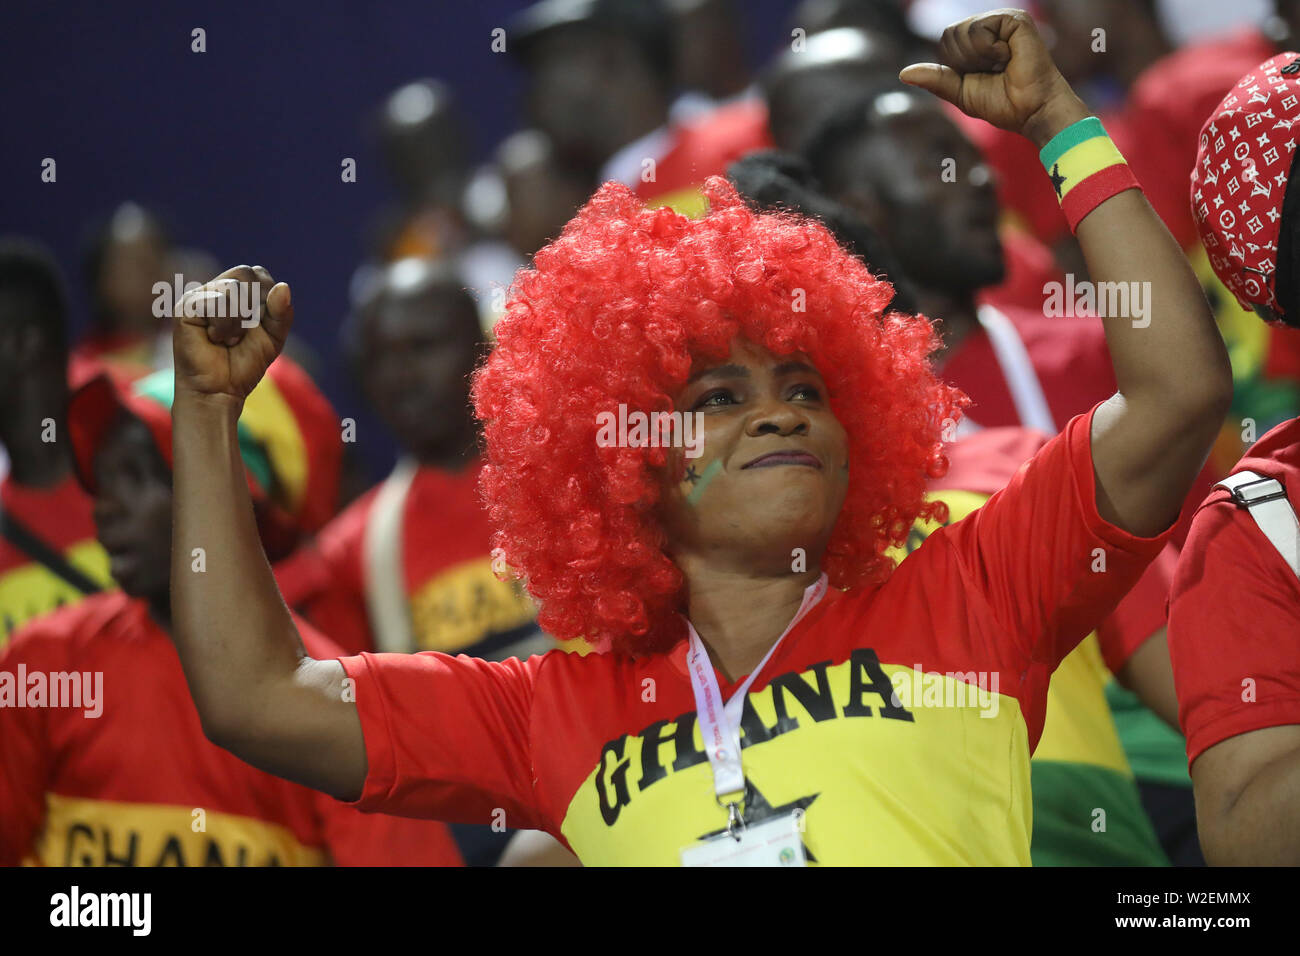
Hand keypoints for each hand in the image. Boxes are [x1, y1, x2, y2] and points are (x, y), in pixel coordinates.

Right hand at [172, 265, 292, 404]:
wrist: (222, 389)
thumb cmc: (244, 363)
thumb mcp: (273, 337)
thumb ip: (281, 312)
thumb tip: (283, 286)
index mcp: (237, 290)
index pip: (258, 273)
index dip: (267, 298)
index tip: (260, 324)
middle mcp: (216, 288)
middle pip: (246, 273)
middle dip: (254, 308)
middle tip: (243, 332)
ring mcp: (199, 295)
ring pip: (232, 288)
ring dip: (239, 321)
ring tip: (229, 339)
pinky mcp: (186, 307)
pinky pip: (216, 303)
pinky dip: (224, 327)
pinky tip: (214, 338)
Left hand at [899, 8, 1089, 146]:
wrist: (1031, 111)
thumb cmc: (1003, 104)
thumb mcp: (960, 92)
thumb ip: (935, 79)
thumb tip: (903, 73)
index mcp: (979, 40)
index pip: (945, 41)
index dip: (955, 65)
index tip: (982, 75)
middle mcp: (991, 24)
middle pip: (949, 34)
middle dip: (964, 61)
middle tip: (994, 71)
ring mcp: (1003, 19)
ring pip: (962, 31)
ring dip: (977, 58)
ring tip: (1003, 64)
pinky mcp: (1015, 19)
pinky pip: (979, 30)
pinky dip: (988, 50)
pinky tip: (1008, 56)